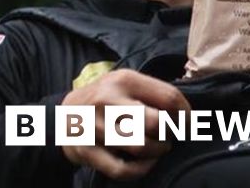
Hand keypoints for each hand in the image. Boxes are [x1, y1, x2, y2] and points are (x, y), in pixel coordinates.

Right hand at [61, 70, 189, 179]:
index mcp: (124, 80)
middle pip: (156, 122)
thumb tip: (188, 112)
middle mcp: (107, 101)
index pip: (169, 97)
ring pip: (141, 146)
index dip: (186, 114)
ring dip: (158, 151)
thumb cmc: (106, 98)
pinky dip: (141, 170)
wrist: (60, 116)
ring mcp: (95, 127)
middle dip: (171, 132)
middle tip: (171, 135)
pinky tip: (147, 163)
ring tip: (160, 147)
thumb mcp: (126, 83)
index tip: (189, 124)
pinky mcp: (86, 151)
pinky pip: (122, 169)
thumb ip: (153, 92)